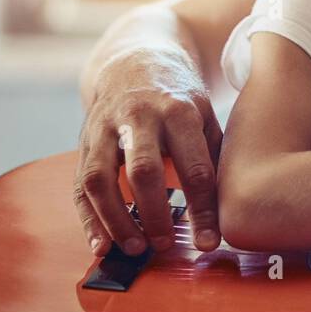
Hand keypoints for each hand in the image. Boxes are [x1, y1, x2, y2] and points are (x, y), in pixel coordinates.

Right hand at [74, 48, 222, 256]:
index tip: (209, 242)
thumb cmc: (179, 99)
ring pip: (100, 180)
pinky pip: (79, 185)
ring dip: (116, 220)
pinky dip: (88, 219)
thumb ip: (214, 158)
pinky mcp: (84, 142)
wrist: (135, 62)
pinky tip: (101, 245)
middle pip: (143, 170)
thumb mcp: (204, 116)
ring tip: (135, 249)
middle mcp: (138, 117)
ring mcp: (105, 128)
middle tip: (165, 245)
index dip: (202, 208)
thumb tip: (231, 211)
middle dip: (153, 213)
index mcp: (179, 111)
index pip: (194, 166)